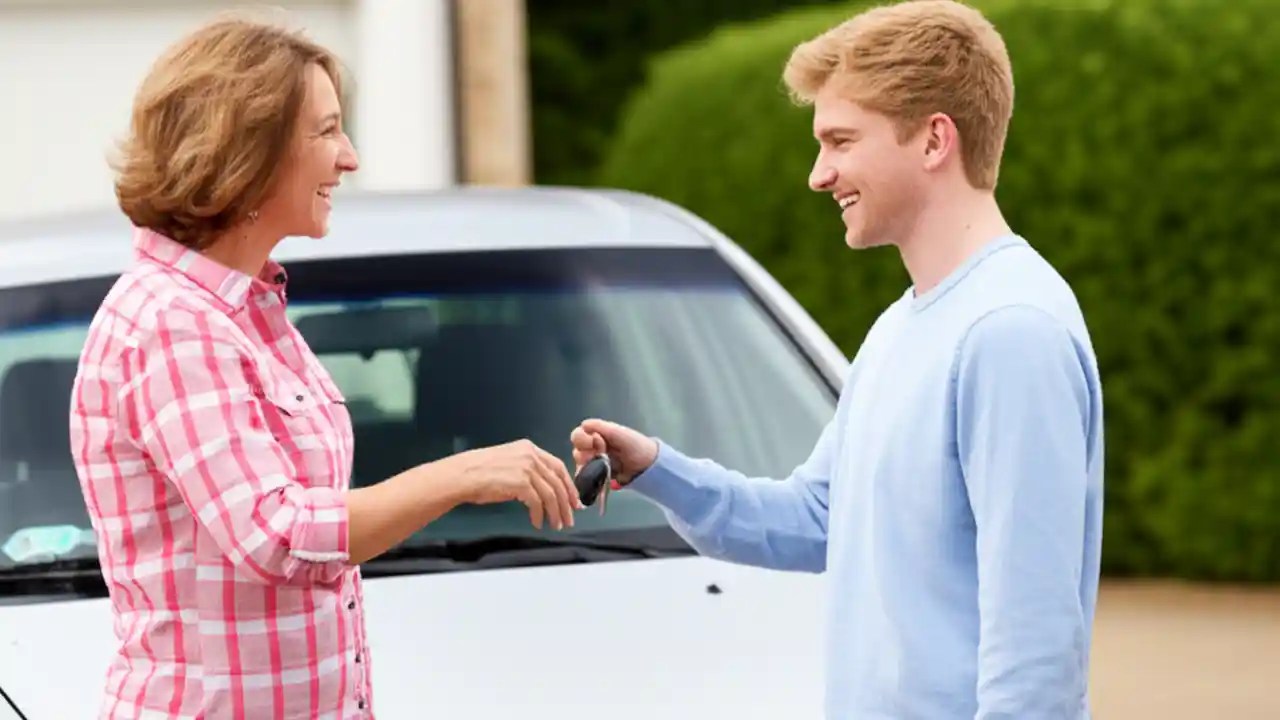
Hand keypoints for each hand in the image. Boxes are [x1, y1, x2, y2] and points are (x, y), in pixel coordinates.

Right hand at [450, 439, 581, 529]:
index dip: (569, 486)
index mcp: (529, 448)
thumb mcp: (509, 461)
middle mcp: (531, 456)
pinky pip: (537, 503)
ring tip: (555, 525)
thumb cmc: (479, 472)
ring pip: (551, 494)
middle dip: (566, 503)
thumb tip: (544, 487)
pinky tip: (536, 522)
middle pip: (558, 482)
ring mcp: (526, 468)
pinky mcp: (520, 483)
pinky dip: (539, 515)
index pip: (558, 467)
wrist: (462, 475)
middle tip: (569, 518)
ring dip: (555, 513)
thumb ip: (528, 468)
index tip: (574, 500)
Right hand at [569, 418, 658, 486]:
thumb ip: (600, 426)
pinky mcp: (597, 477)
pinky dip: (587, 478)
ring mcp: (595, 464)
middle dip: (584, 454)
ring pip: (580, 466)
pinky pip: (585, 479)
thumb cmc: (634, 445)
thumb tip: (583, 425)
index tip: (594, 442)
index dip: (581, 439)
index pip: (578, 435)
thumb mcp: (618, 432)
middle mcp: (593, 449)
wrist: (646, 465)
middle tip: (597, 456)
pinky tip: (594, 477)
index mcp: (596, 435)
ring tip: (599, 467)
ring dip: (586, 466)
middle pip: (577, 451)